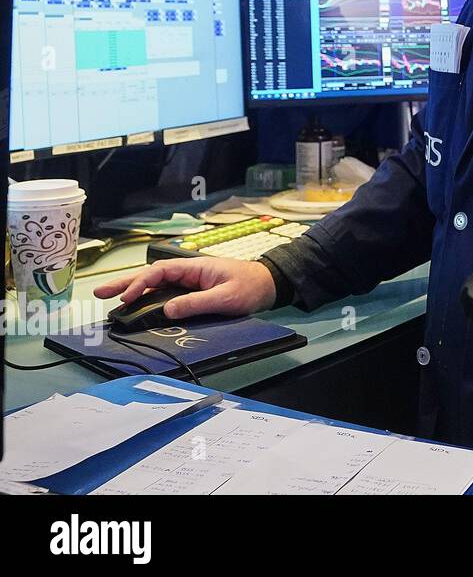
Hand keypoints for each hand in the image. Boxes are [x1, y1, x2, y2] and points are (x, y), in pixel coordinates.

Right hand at [94, 257, 277, 320]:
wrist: (269, 286)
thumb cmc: (250, 287)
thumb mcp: (225, 297)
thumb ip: (196, 302)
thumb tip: (167, 309)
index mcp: (195, 267)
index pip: (159, 272)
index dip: (140, 283)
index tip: (127, 297)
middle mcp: (188, 273)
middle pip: (151, 276)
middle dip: (125, 283)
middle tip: (99, 293)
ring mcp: (189, 282)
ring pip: (156, 286)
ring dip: (133, 292)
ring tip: (109, 299)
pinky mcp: (193, 292)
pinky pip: (166, 295)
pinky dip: (149, 300)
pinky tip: (136, 308)